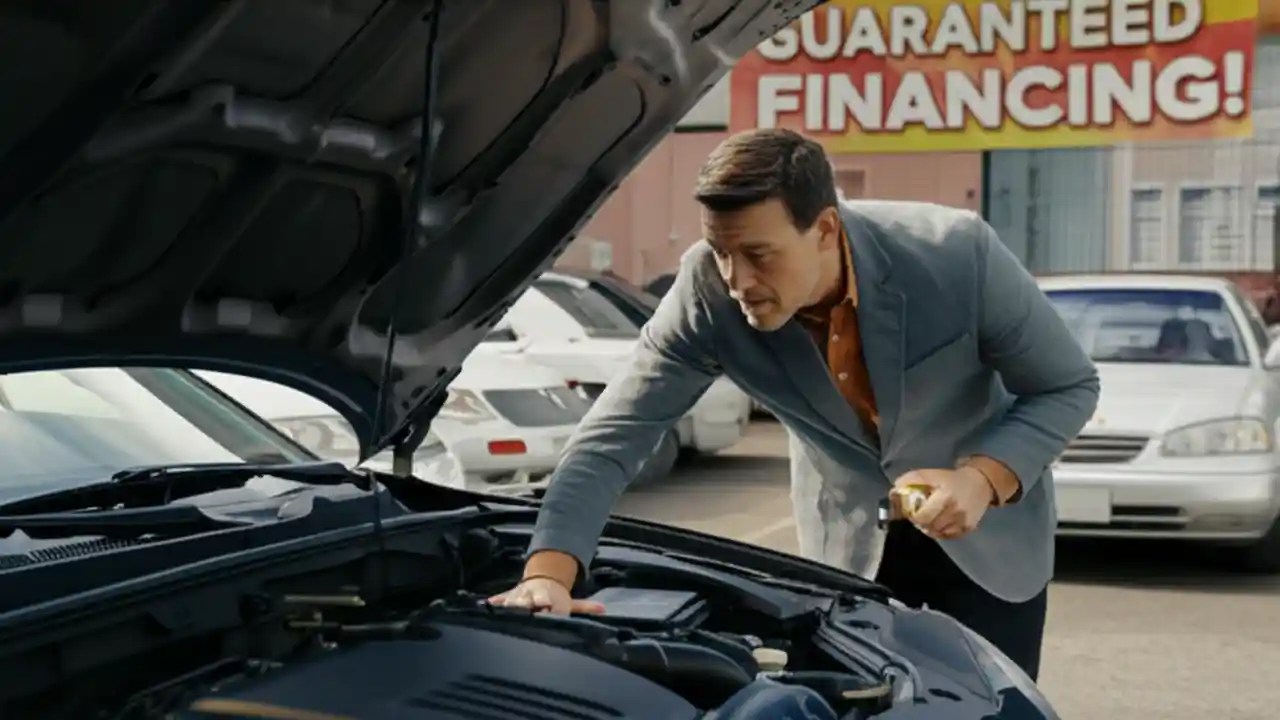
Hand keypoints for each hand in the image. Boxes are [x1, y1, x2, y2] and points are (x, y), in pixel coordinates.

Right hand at [486, 576, 605, 615]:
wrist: (542, 579)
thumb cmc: (556, 597)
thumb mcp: (571, 602)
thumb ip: (585, 607)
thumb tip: (603, 609)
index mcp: (547, 597)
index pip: (546, 601)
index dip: (546, 604)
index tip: (546, 607)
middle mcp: (532, 596)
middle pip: (527, 600)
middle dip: (524, 605)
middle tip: (523, 611)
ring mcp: (518, 596)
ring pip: (511, 600)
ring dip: (508, 605)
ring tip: (503, 612)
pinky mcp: (507, 598)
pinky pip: (499, 600)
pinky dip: (495, 603)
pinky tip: (488, 605)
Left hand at [894, 467, 994, 540]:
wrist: (980, 483)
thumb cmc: (951, 479)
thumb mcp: (931, 474)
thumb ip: (911, 479)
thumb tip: (894, 490)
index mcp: (945, 497)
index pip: (922, 516)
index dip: (913, 516)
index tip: (911, 512)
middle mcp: (955, 512)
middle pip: (929, 527)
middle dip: (921, 523)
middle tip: (918, 516)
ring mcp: (963, 522)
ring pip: (938, 534)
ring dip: (930, 528)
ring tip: (929, 519)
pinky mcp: (968, 529)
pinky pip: (948, 537)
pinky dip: (941, 532)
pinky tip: (939, 523)